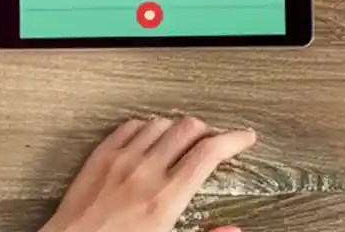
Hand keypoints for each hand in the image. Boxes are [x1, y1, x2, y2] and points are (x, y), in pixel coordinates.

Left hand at [41, 117, 255, 231]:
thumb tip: (232, 230)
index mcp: (165, 199)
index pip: (209, 152)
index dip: (234, 140)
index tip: (245, 138)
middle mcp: (144, 172)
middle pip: (188, 129)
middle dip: (210, 130)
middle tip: (217, 141)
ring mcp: (120, 161)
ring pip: (160, 123)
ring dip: (178, 128)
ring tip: (185, 140)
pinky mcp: (99, 157)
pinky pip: (129, 126)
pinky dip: (147, 127)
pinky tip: (151, 137)